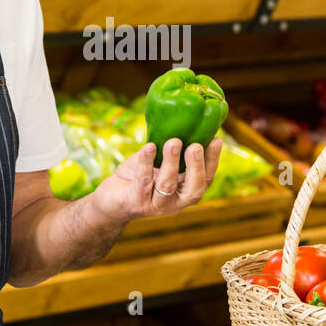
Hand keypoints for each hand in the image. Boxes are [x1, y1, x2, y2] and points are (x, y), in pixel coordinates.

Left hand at [86, 137, 223, 223]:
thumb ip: (172, 152)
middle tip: (196, 146)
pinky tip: (149, 146)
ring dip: (171, 162)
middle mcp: (173, 203)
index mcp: (183, 192)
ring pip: (167, 185)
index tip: (216, 140)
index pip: (205, 180)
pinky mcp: (135, 202)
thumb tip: (186, 120)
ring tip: (173, 141)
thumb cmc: (137, 178)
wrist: (109, 200)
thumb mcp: (158, 164)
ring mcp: (155, 205)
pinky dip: (146, 162)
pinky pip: (143, 181)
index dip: (212, 162)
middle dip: (197, 167)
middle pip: (193, 190)